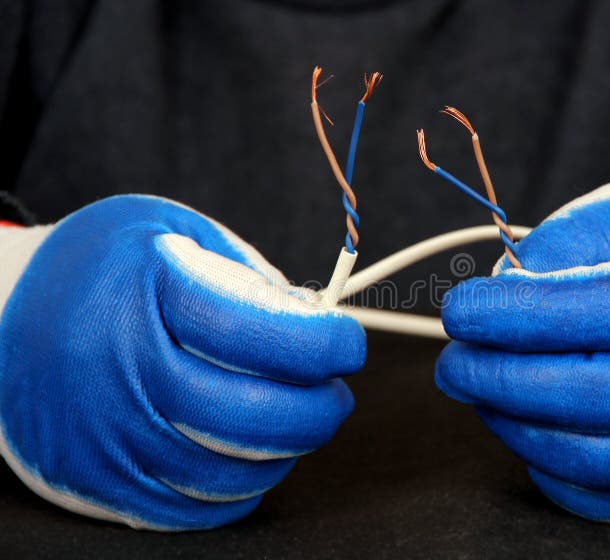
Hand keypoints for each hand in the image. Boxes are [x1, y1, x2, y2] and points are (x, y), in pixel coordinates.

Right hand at [0, 195, 364, 529]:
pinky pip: (194, 508)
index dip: (327, 344)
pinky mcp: (97, 482)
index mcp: (148, 296)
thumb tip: (317, 325)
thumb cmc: (103, 268)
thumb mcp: (175, 232)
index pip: (267, 335)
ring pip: (233, 472)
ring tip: (294, 417)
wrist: (2, 317)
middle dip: (320, 409)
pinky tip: (250, 453)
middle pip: (257, 417)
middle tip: (333, 391)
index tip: (346, 343)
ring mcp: (105, 438)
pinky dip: (241, 485)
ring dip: (287, 449)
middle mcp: (122, 373)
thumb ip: (251, 275)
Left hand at [436, 179, 609, 522]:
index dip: (512, 314)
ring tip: (482, 395)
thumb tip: (502, 288)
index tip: (459, 311)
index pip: (593, 311)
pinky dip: (560, 476)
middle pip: (592, 396)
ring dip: (520, 431)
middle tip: (452, 365)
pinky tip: (526, 437)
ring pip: (601, 459)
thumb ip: (570, 239)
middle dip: (501, 381)